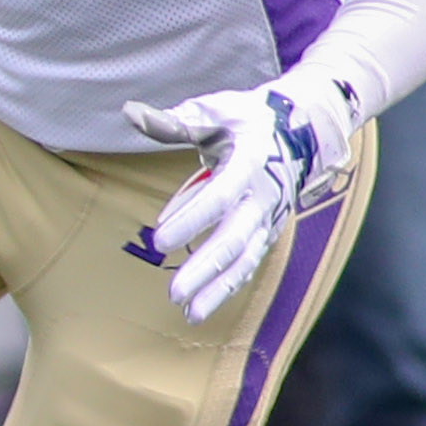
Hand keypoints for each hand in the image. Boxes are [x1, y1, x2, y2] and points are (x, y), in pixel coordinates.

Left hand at [123, 73, 359, 324]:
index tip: (158, 240)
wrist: (296, 131)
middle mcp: (263, 195)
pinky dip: (227, 286)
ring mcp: (268, 218)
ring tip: (189, 314)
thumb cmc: (243, 120)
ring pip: (244, 259)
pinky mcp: (266, 232)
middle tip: (173, 293)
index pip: (220, 196)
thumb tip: (129, 112)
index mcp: (249, 162)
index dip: (190, 218)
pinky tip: (202, 307)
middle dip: (204, 267)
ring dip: (217, 288)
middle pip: (234, 238)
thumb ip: (174, 121)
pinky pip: (247, 263)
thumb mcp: (213, 111)